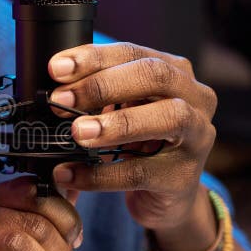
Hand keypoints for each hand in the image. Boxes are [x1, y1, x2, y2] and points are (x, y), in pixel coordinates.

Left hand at [47, 43, 217, 250]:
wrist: (165, 197)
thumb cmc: (139, 143)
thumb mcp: (122, 111)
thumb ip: (98, 96)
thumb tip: (53, 88)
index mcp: (175, 72)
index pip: (133, 53)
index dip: (93, 58)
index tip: (56, 68)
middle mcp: (195, 98)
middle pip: (154, 76)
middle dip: (103, 85)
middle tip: (61, 100)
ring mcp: (197, 137)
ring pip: (166, 118)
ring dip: (115, 124)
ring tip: (76, 132)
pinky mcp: (184, 177)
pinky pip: (141, 172)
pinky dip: (101, 175)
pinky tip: (71, 175)